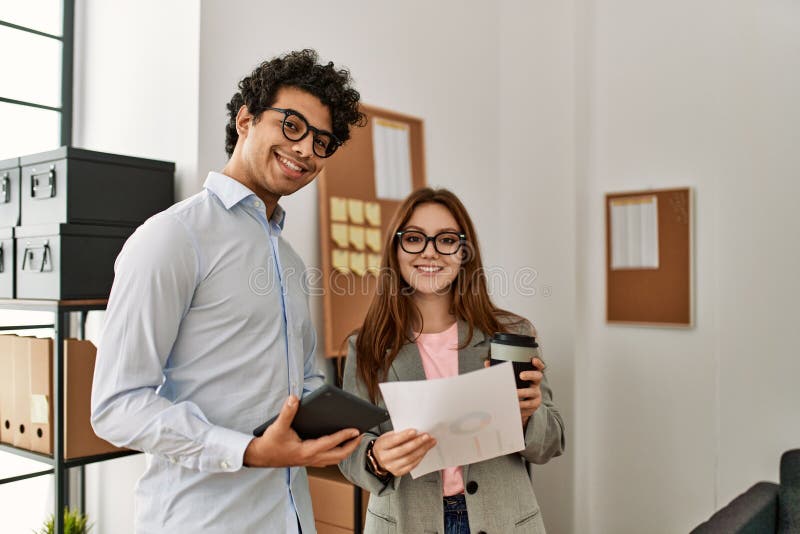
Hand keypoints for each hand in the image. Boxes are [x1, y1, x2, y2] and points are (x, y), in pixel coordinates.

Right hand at [243, 395, 360, 467]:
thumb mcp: (277, 427)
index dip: (345, 436)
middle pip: (339, 455)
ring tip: (355, 439)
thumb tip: (294, 398)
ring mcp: (311, 461)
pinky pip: (328, 459)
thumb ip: (287, 412)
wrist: (260, 457)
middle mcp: (312, 458)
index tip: (356, 429)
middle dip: (352, 445)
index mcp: (307, 450)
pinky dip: (337, 453)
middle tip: (362, 434)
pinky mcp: (309, 461)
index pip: (331, 443)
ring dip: (346, 450)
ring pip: (335, 459)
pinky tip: (339, 444)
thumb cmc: (270, 443)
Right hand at [372, 429, 436, 476]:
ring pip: (410, 458)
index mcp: (381, 446)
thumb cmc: (386, 444)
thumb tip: (416, 431)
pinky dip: (420, 457)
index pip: (393, 441)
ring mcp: (392, 467)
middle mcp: (385, 458)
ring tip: (430, 442)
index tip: (415, 431)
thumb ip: (399, 434)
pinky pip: (412, 465)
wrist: (379, 458)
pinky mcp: (398, 472)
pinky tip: (425, 450)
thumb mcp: (388, 436)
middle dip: (417, 442)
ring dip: (422, 450)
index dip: (404, 436)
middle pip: (404, 450)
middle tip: (427, 436)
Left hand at [483, 357, 544, 428]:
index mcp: (530, 375)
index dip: (537, 363)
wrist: (522, 406)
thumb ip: (500, 370)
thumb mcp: (510, 379)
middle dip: (530, 374)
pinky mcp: (535, 404)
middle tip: (521, 375)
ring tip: (514, 393)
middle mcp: (535, 383)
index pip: (538, 367)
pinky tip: (515, 404)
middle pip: (538, 376)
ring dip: (523, 392)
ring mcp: (536, 394)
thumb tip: (487, 363)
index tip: (533, 359)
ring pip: (532, 392)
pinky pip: (529, 404)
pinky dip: (522, 404)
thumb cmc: (515, 389)